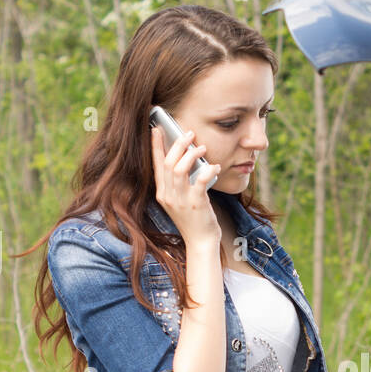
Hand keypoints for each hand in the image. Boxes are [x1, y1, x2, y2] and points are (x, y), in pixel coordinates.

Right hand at [151, 124, 220, 249]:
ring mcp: (180, 200)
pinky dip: (207, 170)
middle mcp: (168, 196)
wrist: (200, 242)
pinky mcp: (195, 203)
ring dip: (191, 154)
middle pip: (168, 163)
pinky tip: (215, 166)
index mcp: (162, 194)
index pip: (156, 165)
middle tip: (188, 134)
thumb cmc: (194, 220)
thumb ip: (180, 184)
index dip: (156, 146)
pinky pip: (199, 180)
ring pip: (179, 169)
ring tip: (202, 147)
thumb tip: (188, 161)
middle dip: (177, 144)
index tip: (156, 129)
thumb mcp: (181, 201)